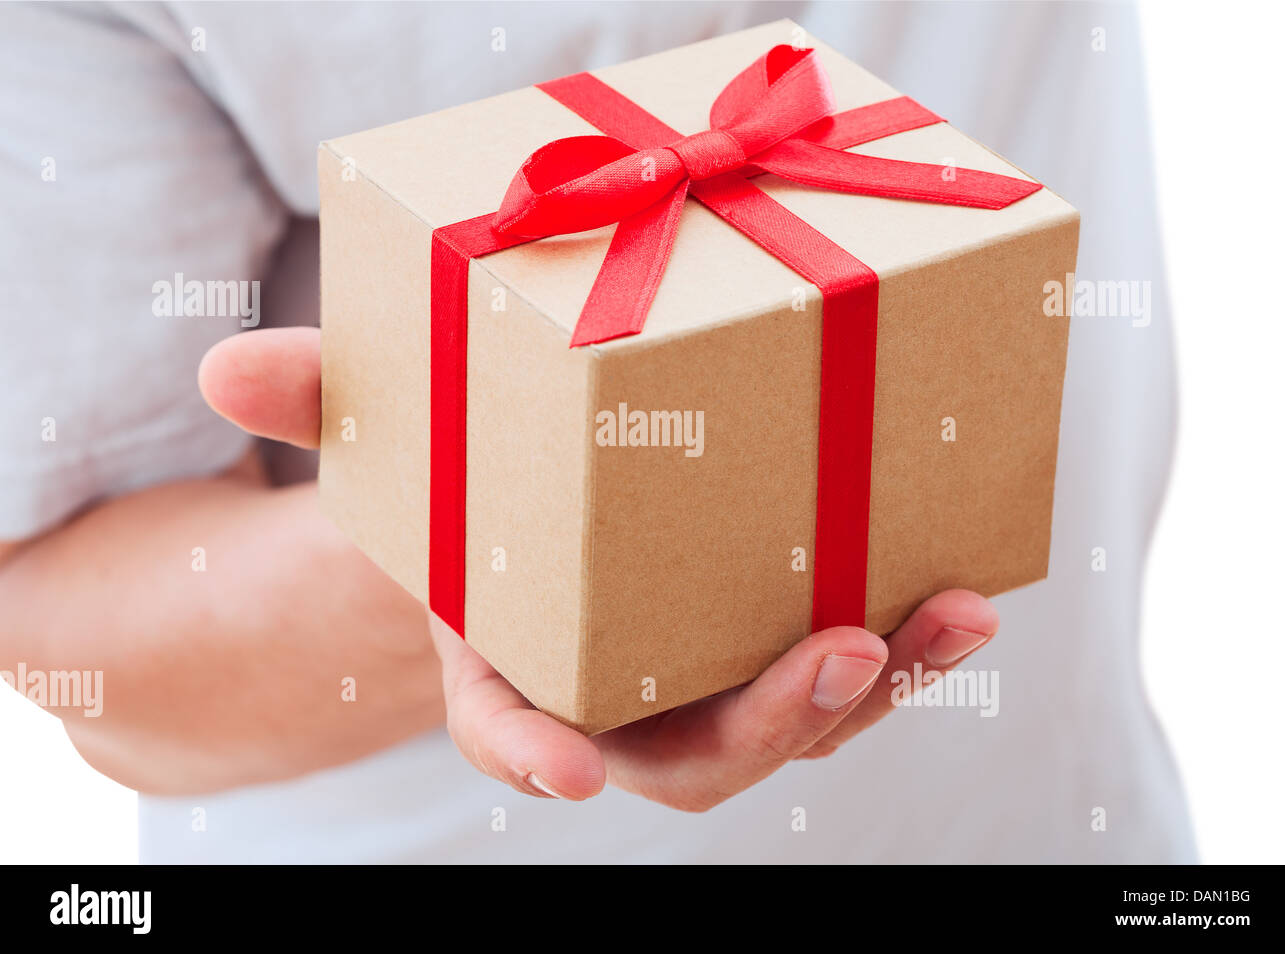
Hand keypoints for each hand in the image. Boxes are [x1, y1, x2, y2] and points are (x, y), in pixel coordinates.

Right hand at [202, 328, 997, 809]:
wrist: (548, 497)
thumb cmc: (472, 480)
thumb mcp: (403, 438)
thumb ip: (327, 401)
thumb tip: (225, 365)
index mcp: (516, 662)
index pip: (510, 733)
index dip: (531, 755)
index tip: (561, 772)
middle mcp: (619, 694)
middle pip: (689, 758)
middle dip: (767, 721)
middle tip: (834, 653)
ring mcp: (704, 679)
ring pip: (790, 724)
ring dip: (875, 687)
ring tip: (946, 619)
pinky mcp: (771, 637)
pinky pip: (842, 666)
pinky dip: (904, 644)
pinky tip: (963, 589)